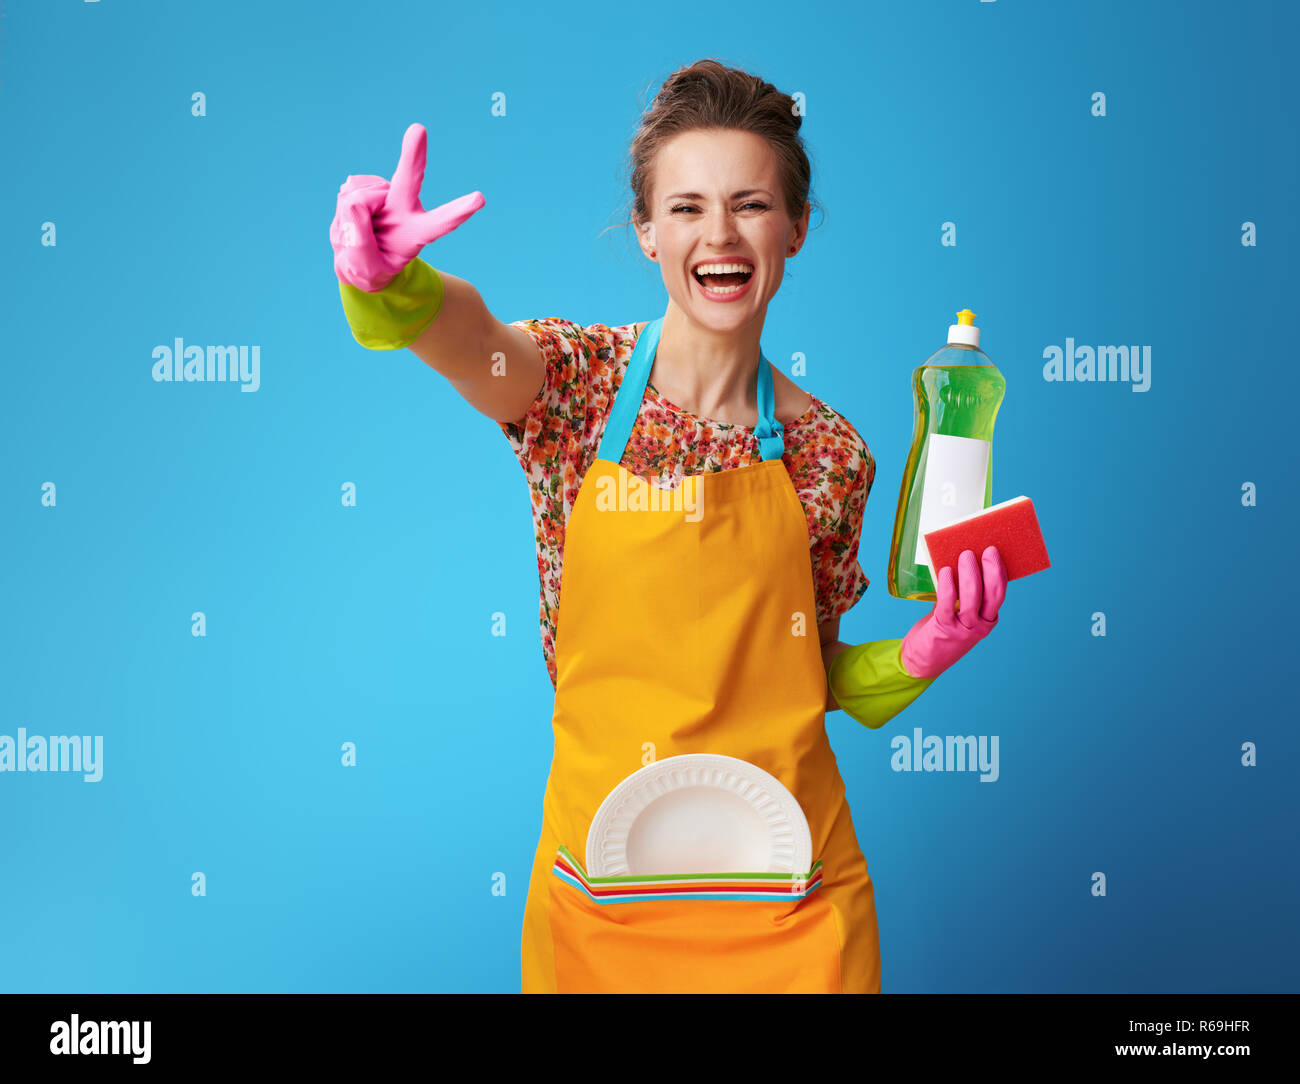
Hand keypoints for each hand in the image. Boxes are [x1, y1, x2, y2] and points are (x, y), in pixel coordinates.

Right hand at [330, 122, 484, 291]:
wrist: (356, 259)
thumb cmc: (369, 268)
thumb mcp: (364, 270)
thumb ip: (359, 243)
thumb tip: (356, 202)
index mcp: (415, 235)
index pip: (440, 223)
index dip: (458, 212)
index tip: (479, 199)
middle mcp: (404, 210)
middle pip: (409, 180)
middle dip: (413, 155)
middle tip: (418, 129)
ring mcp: (386, 195)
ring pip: (360, 197)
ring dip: (350, 215)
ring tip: (358, 232)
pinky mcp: (368, 186)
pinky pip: (349, 191)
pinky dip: (345, 206)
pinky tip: (354, 216)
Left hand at [900, 546, 1007, 679]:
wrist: (922, 661)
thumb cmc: (941, 631)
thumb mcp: (958, 613)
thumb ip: (961, 593)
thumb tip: (960, 561)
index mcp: (987, 619)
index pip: (998, 594)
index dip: (999, 573)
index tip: (995, 553)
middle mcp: (980, 626)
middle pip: (992, 596)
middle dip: (991, 571)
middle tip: (988, 550)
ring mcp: (964, 629)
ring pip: (972, 599)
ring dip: (969, 575)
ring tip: (965, 555)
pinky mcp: (944, 629)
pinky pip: (948, 604)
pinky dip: (948, 587)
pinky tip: (945, 572)